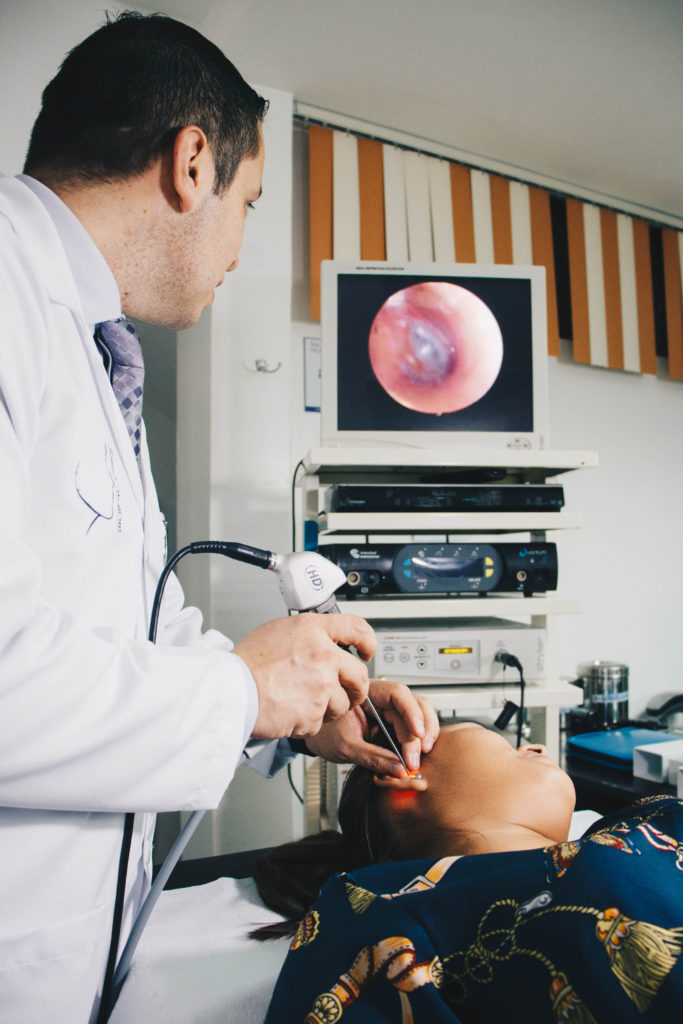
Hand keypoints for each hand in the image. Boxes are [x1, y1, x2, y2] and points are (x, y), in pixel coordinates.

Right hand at [233, 613, 375, 738]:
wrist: (232, 691)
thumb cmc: (247, 663)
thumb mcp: (278, 631)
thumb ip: (307, 635)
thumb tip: (323, 640)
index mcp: (313, 630)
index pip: (357, 628)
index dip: (368, 641)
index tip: (367, 651)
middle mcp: (323, 655)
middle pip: (359, 675)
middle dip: (356, 688)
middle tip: (348, 693)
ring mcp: (321, 685)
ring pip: (342, 703)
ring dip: (328, 708)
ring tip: (303, 702)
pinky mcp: (315, 712)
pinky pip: (321, 722)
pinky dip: (308, 722)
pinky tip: (290, 711)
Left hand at [302, 679, 438, 775]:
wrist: (315, 738)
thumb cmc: (324, 733)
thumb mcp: (345, 747)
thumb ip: (373, 758)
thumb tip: (399, 769)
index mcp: (367, 692)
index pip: (397, 694)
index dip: (411, 712)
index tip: (417, 734)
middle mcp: (382, 698)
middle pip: (413, 705)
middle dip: (419, 731)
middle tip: (414, 758)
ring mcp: (389, 710)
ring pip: (418, 715)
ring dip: (424, 736)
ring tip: (417, 758)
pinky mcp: (392, 724)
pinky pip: (412, 728)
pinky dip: (417, 742)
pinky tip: (414, 756)